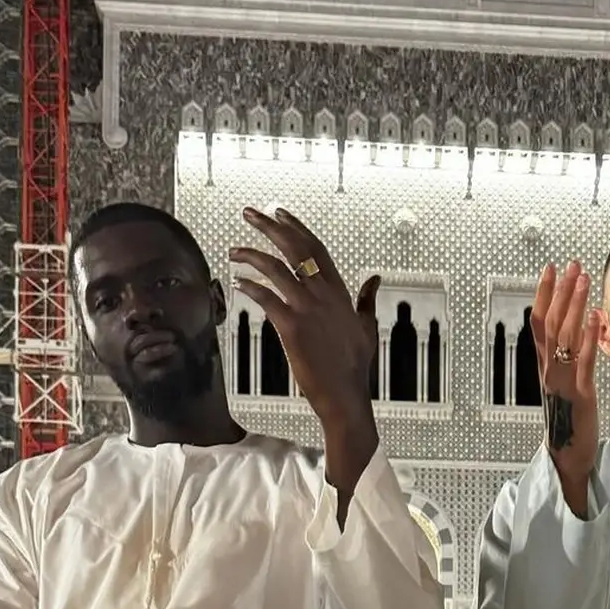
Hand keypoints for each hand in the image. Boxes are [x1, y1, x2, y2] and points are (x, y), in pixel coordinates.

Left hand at [229, 208, 377, 426]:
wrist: (345, 395)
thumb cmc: (354, 367)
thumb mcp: (366, 326)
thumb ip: (367, 299)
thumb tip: (374, 280)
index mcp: (339, 292)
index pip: (316, 248)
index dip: (296, 228)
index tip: (281, 214)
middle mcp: (323, 295)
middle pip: (295, 248)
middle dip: (270, 226)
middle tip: (251, 213)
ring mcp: (307, 309)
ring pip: (276, 268)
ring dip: (251, 255)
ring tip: (235, 251)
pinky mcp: (292, 327)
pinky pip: (266, 298)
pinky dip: (250, 287)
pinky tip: (238, 283)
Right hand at [530, 261, 601, 506]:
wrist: (566, 456)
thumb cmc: (568, 422)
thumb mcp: (564, 384)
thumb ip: (567, 358)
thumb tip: (576, 330)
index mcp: (545, 367)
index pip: (538, 323)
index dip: (542, 295)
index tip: (550, 271)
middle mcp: (550, 370)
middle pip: (550, 323)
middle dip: (559, 291)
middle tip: (569, 266)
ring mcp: (562, 380)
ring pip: (564, 336)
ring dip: (573, 305)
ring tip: (582, 281)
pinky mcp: (579, 393)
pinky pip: (582, 361)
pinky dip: (588, 337)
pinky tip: (595, 318)